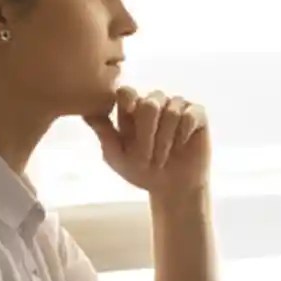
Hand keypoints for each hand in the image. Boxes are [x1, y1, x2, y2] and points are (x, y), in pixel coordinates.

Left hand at [84, 87, 210, 201]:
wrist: (172, 189)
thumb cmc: (141, 172)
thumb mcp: (116, 156)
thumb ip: (104, 133)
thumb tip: (83, 113)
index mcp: (132, 108)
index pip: (127, 91)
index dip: (127, 104)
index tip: (127, 126)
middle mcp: (154, 102)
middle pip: (149, 102)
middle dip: (147, 134)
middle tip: (147, 157)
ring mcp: (177, 106)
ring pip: (170, 110)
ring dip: (165, 140)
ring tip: (163, 158)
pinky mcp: (197, 114)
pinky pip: (190, 115)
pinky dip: (183, 134)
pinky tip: (182, 146)